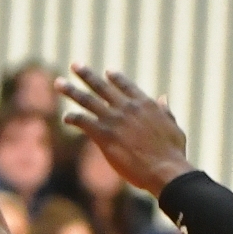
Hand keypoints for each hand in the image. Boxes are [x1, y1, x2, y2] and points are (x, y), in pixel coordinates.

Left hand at [57, 65, 194, 193]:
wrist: (164, 169)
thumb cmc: (173, 153)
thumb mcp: (173, 127)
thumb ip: (166, 111)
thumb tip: (164, 97)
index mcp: (145, 104)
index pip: (126, 86)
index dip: (116, 78)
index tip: (107, 71)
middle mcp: (127, 107)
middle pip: (102, 87)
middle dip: (86, 75)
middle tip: (75, 65)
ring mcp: (114, 119)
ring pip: (87, 100)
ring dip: (71, 91)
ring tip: (59, 83)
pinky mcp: (104, 134)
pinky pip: (83, 121)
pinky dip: (73, 118)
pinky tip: (66, 118)